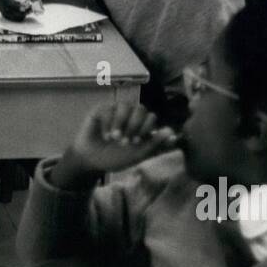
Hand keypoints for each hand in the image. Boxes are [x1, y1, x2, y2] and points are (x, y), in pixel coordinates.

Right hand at [59, 102, 176, 179]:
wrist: (92, 161)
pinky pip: (108, 109)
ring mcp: (115, 111)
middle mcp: (130, 115)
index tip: (137, 141)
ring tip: (114, 138)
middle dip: (134, 125)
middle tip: (125, 142)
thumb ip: (155, 145)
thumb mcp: (137, 155)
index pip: (151, 117)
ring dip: (121, 123)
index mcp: (141, 125)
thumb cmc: (116, 158)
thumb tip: (173, 135)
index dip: (146, 127)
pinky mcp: (101, 110)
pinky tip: (105, 136)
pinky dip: (108, 124)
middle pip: (140, 108)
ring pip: (125, 106)